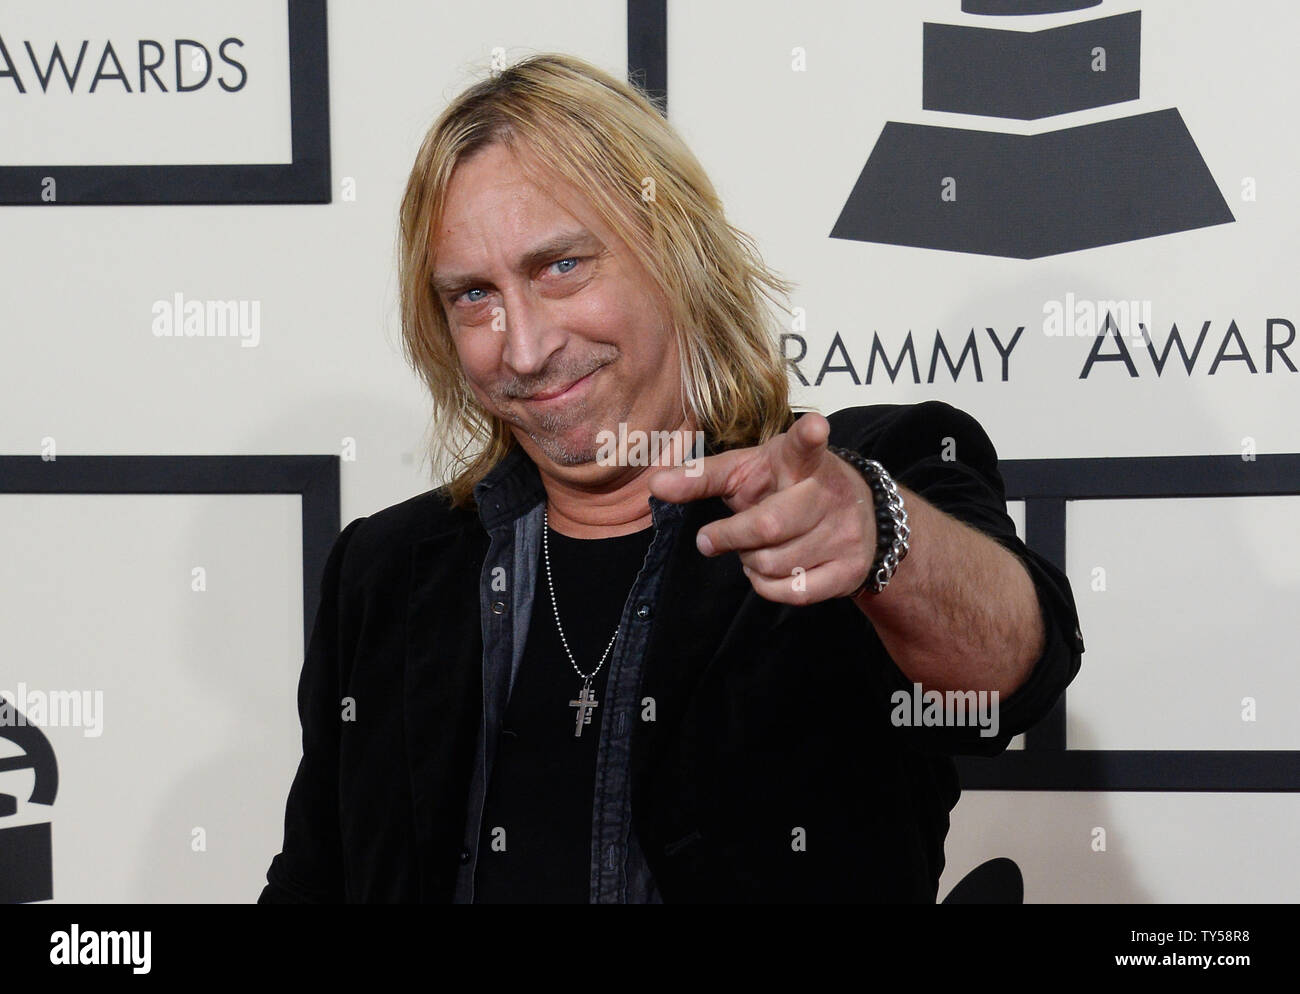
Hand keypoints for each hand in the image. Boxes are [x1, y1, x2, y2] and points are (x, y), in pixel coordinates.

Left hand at [647, 413, 876, 603]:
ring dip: (749, 561)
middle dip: (729, 536)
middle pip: (768, 525)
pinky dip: (766, 585)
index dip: (809, 436)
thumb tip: (655, 485)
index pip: (805, 446)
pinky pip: (792, 591)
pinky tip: (769, 570)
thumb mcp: (746, 471)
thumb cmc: (785, 487)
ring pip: (774, 563)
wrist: (857, 514)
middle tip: (711, 538)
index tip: (814, 426)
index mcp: (801, 460)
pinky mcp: (849, 569)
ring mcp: (844, 533)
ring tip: (753, 547)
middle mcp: (829, 493)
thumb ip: (702, 477)